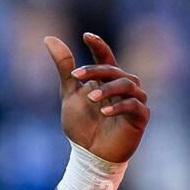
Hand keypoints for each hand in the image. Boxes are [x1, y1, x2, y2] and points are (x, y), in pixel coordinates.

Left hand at [45, 33, 148, 163]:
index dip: (98, 45)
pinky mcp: (141, 117)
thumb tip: (49, 38)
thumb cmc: (82, 125)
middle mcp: (124, 87)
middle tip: (76, 76)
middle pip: (114, 70)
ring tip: (90, 98)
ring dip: (107, 88)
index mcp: (107, 80)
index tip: (86, 36)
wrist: (89, 154)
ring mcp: (135, 100)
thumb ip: (64, 68)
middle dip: (96, 71)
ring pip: (127, 84)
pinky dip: (119, 106)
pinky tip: (104, 112)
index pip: (106, 57)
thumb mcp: (69, 94)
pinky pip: (134, 105)